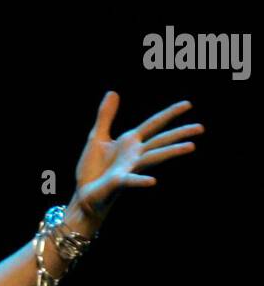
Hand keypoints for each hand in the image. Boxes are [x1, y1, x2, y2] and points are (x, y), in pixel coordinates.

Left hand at [71, 93, 202, 225]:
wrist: (84, 193)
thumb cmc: (93, 168)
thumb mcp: (97, 136)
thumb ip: (106, 116)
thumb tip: (113, 92)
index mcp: (130, 142)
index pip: (154, 124)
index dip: (170, 113)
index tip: (188, 104)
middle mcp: (135, 154)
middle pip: (161, 140)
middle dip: (180, 133)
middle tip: (201, 127)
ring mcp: (129, 168)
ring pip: (153, 157)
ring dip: (171, 152)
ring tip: (191, 146)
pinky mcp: (118, 182)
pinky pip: (131, 180)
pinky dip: (141, 181)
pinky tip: (153, 181)